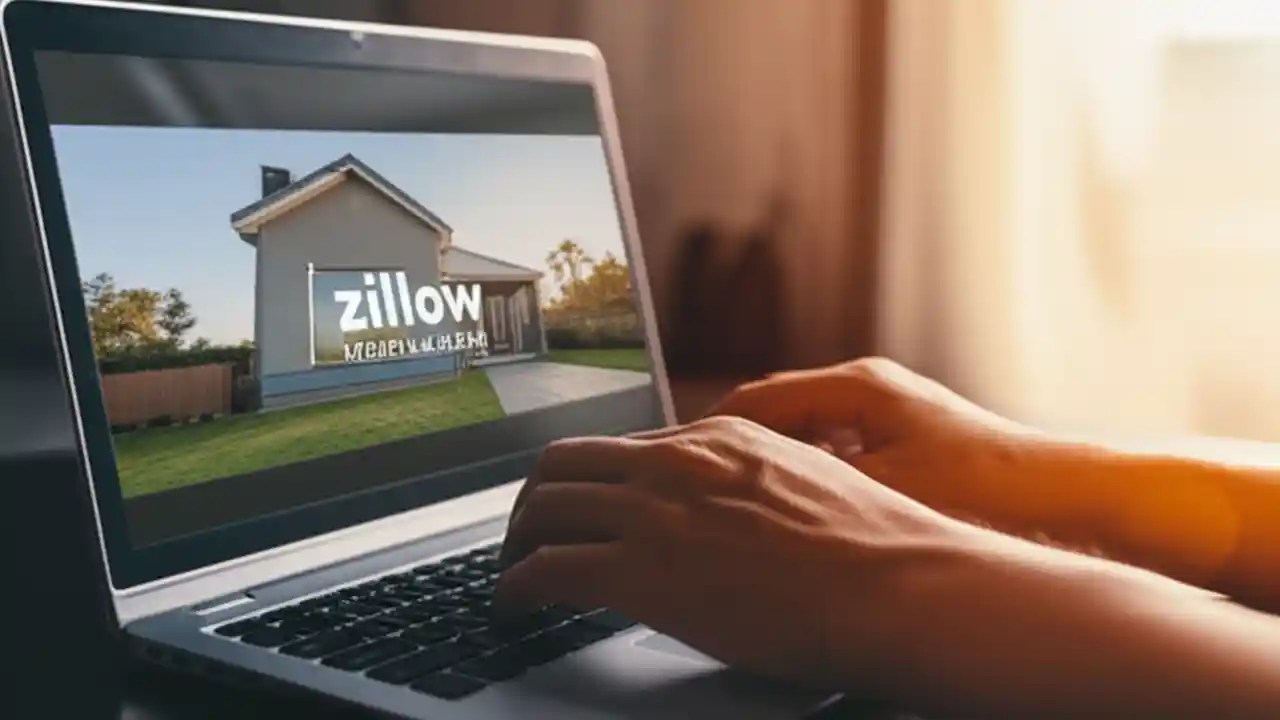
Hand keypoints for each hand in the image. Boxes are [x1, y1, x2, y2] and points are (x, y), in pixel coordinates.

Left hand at [496, 415, 984, 691]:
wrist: (896, 584)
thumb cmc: (873, 548)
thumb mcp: (807, 485)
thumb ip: (755, 486)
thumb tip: (736, 511)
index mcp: (716, 439)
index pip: (620, 447)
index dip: (585, 479)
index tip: (576, 504)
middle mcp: (674, 463)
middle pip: (564, 464)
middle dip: (534, 500)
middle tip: (527, 533)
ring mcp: (654, 514)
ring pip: (544, 509)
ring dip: (517, 541)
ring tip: (512, 570)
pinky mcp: (641, 572)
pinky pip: (548, 569)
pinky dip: (517, 585)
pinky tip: (514, 603)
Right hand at [708, 357, 1057, 536]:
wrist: (1066, 497)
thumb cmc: (982, 485)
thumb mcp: (881, 484)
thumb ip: (810, 476)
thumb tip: (751, 478)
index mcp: (856, 387)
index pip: (757, 399)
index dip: (711, 430)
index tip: (678, 459)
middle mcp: (868, 390)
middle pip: (777, 413)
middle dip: (738, 446)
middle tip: (700, 484)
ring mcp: (887, 413)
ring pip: (806, 434)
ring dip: (776, 462)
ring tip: (742, 500)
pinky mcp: (905, 440)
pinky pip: (836, 451)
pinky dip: (811, 474)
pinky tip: (802, 508)